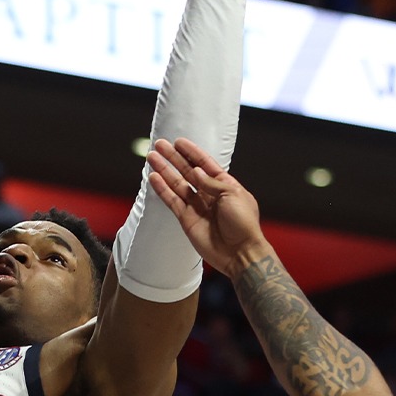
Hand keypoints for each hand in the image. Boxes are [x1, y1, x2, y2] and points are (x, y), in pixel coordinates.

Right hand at [144, 138, 269, 277]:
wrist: (239, 253)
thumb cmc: (243, 223)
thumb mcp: (233, 195)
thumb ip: (212, 182)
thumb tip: (195, 171)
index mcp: (225, 186)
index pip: (205, 164)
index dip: (192, 153)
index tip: (179, 142)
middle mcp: (209, 194)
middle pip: (188, 172)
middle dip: (174, 158)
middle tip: (159, 145)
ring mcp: (197, 207)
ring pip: (177, 185)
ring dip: (164, 171)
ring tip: (152, 157)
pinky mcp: (186, 220)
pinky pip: (172, 201)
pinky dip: (163, 190)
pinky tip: (154, 178)